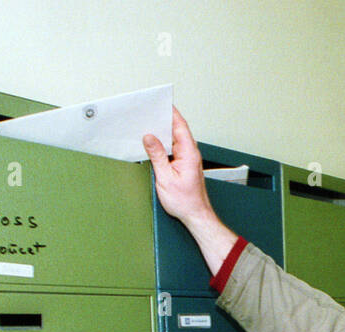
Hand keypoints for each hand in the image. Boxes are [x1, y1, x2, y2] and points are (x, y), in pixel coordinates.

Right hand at [142, 106, 236, 272]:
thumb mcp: (165, 178)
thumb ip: (157, 156)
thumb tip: (149, 137)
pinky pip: (174, 149)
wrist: (196, 216)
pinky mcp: (184, 165)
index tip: (161, 102)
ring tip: (147, 126)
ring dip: (162, 133)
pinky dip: (164, 144)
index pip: (180, 125)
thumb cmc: (185, 202)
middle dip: (163, 120)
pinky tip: (154, 145)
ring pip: (174, 140)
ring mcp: (188, 159)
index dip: (170, 112)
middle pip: (177, 130)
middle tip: (148, 113)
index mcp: (189, 153)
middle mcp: (191, 154)